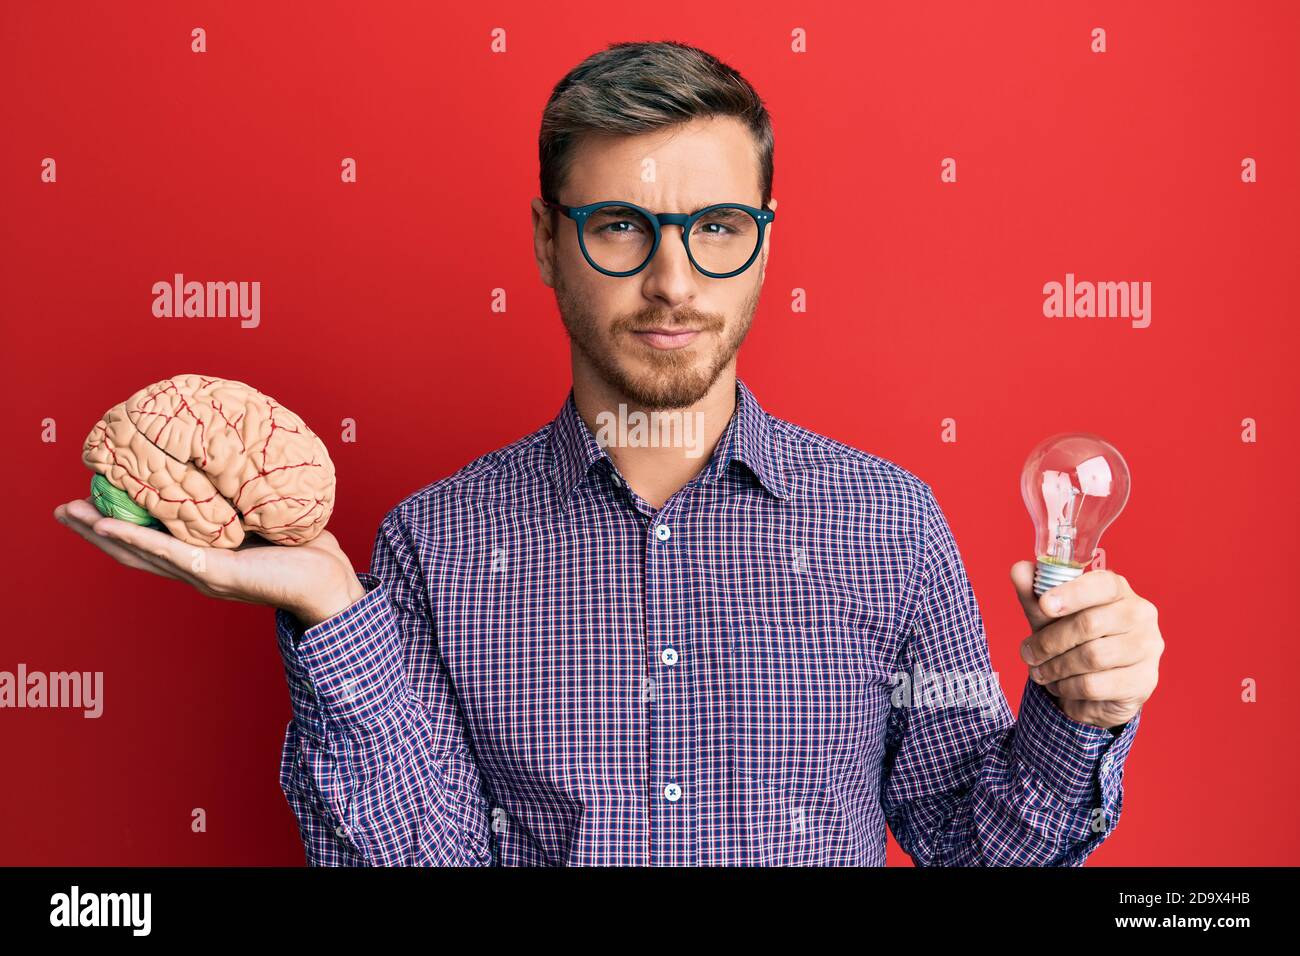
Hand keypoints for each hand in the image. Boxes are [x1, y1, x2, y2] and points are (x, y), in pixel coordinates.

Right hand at [53, 497, 367, 627]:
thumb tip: (239, 468)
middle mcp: (195, 570)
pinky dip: (138, 540)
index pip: (151, 543)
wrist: (331, 583)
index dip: (118, 527)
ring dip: (103, 534)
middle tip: (62, 509)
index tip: (91, 505)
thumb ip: (247, 504)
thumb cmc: (306, 553)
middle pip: (132, 552)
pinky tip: (110, 527)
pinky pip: (170, 554)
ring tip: (72, 514)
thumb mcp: (267, 522)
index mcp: (204, 559)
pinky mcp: (217, 575)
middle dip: (94, 531)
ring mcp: (203, 575)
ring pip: (141, 554)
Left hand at [1010, 561, 1162, 730]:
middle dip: (1049, 641)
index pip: (1102, 584)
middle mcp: (1140, 614)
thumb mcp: (1049, 616)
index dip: (1072, 593)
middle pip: (1091, 623)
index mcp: (1118, 589)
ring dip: (1056, 667)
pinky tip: (1060, 686)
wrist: (1096, 689)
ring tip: (1040, 672)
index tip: (1044, 605)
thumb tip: (1019, 569)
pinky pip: (1096, 685)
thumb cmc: (1072, 640)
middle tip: (1027, 654)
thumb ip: (1034, 593)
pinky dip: (1068, 688)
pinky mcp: (1144, 680)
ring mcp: (1148, 647)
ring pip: (1093, 656)